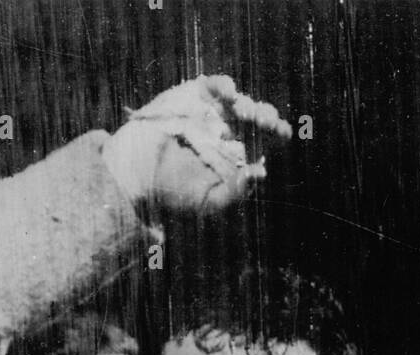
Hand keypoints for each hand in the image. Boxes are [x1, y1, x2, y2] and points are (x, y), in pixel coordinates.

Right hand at [103, 74, 291, 214]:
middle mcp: (230, 133)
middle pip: (258, 118)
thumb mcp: (208, 204)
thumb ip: (235, 194)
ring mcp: (213, 113)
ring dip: (247, 104)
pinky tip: (229, 93)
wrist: (137, 176)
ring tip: (245, 112)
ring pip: (240, 101)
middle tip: (266, 122)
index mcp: (239, 157)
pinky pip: (215, 86)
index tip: (282, 132)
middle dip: (266, 117)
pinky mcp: (195, 97)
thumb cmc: (173, 194)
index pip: (266, 142)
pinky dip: (223, 86)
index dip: (277, 134)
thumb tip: (261, 174)